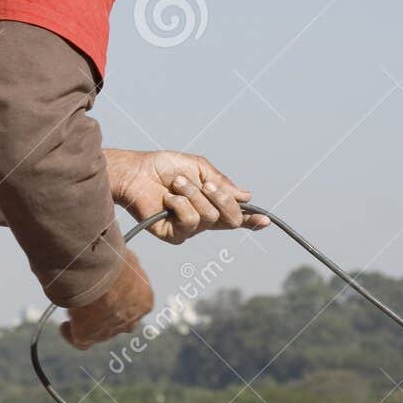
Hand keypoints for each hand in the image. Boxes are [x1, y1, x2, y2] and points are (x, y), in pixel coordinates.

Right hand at [61, 248, 154, 348]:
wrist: (100, 273)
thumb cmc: (115, 260)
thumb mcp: (126, 257)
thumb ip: (123, 265)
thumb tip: (116, 259)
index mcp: (144, 301)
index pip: (133, 301)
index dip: (119, 294)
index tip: (108, 288)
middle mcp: (131, 320)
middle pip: (117, 318)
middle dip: (105, 310)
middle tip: (90, 297)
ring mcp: (110, 330)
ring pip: (99, 330)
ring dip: (87, 320)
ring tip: (73, 306)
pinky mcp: (89, 335)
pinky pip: (80, 342)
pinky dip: (72, 334)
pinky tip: (65, 327)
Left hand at [103, 148, 269, 243]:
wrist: (137, 172)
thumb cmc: (165, 167)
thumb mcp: (199, 168)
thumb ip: (222, 182)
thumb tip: (246, 196)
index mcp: (212, 203)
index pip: (237, 216)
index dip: (253, 219)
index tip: (266, 220)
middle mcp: (204, 219)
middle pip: (231, 220)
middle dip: (222, 199)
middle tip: (207, 184)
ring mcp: (189, 229)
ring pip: (209, 218)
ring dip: (193, 195)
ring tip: (176, 184)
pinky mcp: (174, 235)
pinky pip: (190, 222)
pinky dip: (180, 205)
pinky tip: (168, 198)